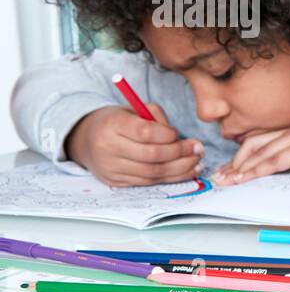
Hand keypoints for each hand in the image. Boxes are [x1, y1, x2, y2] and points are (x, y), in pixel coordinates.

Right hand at [65, 104, 204, 186]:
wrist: (87, 140)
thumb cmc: (118, 122)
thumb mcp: (134, 109)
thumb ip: (157, 117)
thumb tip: (180, 138)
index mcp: (112, 124)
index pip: (145, 133)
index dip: (168, 135)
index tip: (178, 133)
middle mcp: (108, 148)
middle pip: (152, 156)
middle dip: (180, 153)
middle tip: (198, 148)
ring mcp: (111, 167)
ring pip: (153, 173)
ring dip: (181, 168)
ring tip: (197, 161)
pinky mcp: (116, 182)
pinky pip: (149, 182)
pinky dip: (171, 178)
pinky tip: (186, 171)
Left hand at [212, 126, 289, 184]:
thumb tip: (277, 175)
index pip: (260, 141)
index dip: (240, 157)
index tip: (228, 171)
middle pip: (254, 144)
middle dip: (234, 162)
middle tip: (221, 177)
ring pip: (261, 152)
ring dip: (241, 169)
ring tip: (227, 181)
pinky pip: (275, 160)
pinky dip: (257, 170)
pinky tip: (246, 179)